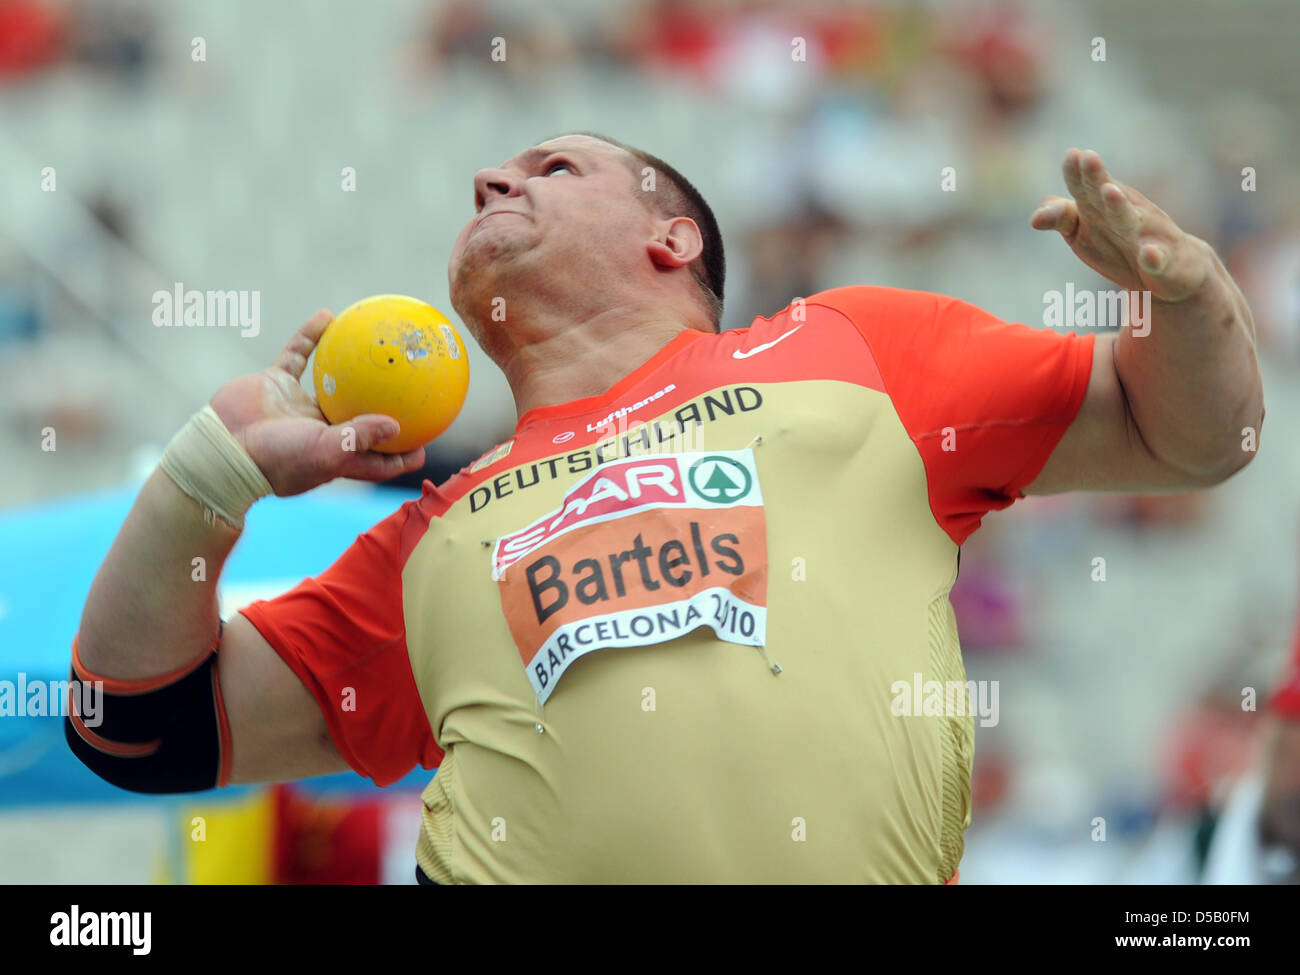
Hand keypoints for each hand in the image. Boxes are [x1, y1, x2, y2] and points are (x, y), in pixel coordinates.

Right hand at [209, 310, 425, 495]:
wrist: (222, 448)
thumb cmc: (277, 460)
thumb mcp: (325, 452)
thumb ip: (360, 436)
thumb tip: (398, 425)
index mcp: (339, 454)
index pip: (379, 457)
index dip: (404, 450)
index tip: (430, 436)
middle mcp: (323, 429)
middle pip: (363, 416)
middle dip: (387, 403)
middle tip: (415, 383)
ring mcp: (299, 405)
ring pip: (333, 379)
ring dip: (353, 362)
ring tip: (380, 340)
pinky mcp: (276, 383)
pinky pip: (298, 353)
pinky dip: (311, 335)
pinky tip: (329, 315)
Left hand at [1031, 148, 1213, 302]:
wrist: (1173, 271)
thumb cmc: (1120, 244)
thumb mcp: (1084, 231)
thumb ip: (1061, 217)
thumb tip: (1034, 218)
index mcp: (1102, 207)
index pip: (1086, 187)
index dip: (1076, 173)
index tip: (1071, 155)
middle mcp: (1127, 215)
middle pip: (1108, 196)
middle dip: (1097, 177)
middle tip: (1088, 157)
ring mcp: (1148, 237)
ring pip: (1132, 221)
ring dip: (1120, 206)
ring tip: (1110, 191)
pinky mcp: (1165, 263)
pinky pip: (1158, 259)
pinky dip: (1153, 256)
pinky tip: (1147, 254)